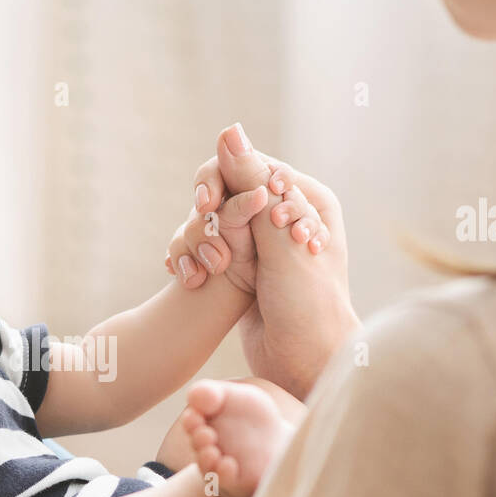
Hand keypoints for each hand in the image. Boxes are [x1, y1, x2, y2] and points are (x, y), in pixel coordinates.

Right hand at [174, 124, 357, 396]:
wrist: (305, 366)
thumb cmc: (306, 305)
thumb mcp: (276, 239)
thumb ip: (252, 184)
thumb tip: (229, 131)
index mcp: (307, 198)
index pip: (251, 165)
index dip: (220, 179)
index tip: (204, 207)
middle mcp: (286, 215)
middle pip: (227, 189)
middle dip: (206, 214)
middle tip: (199, 238)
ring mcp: (263, 243)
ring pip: (212, 219)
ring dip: (197, 241)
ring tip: (200, 272)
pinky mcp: (244, 268)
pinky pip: (207, 246)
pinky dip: (193, 257)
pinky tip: (188, 277)